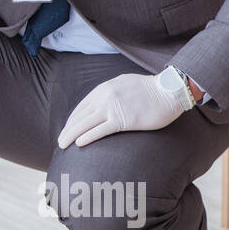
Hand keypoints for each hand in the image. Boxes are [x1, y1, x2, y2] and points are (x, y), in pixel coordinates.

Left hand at [57, 73, 189, 148]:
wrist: (169, 91)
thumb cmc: (151, 90)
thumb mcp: (124, 84)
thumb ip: (112, 93)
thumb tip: (104, 104)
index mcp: (104, 88)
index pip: (82, 107)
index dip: (72, 120)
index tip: (67, 129)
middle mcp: (104, 96)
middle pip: (80, 116)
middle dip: (67, 129)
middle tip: (59, 141)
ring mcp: (112, 107)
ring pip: (85, 124)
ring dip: (71, 135)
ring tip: (62, 145)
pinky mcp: (122, 119)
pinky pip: (99, 130)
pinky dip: (87, 137)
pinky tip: (79, 144)